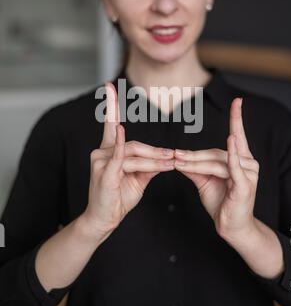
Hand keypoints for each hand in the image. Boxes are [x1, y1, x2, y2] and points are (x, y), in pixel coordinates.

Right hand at [83, 82, 174, 236]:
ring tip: (171, 162)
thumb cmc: (118, 198)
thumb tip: (164, 156)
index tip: (109, 86)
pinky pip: (118, 159)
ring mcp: (101, 162)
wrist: (104, 220)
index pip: (111, 124)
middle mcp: (102, 152)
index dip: (111, 105)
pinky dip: (122, 148)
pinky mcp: (103, 173)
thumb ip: (147, 165)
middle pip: (135, 145)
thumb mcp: (137, 179)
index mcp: (110, 151)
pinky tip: (122, 134)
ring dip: (154, 159)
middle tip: (175, 156)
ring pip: (133, 154)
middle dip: (156, 152)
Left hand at [174, 98, 258, 238]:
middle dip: (193, 156)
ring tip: (177, 162)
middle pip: (215, 153)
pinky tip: (229, 142)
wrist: (231, 226)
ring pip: (217, 162)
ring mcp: (248, 173)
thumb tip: (179, 156)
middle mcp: (248, 163)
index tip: (238, 101)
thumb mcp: (205, 181)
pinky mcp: (245, 185)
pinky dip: (231, 156)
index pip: (237, 135)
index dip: (237, 118)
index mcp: (240, 159)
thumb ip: (196, 167)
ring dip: (195, 162)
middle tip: (173, 155)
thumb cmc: (221, 202)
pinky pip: (234, 168)